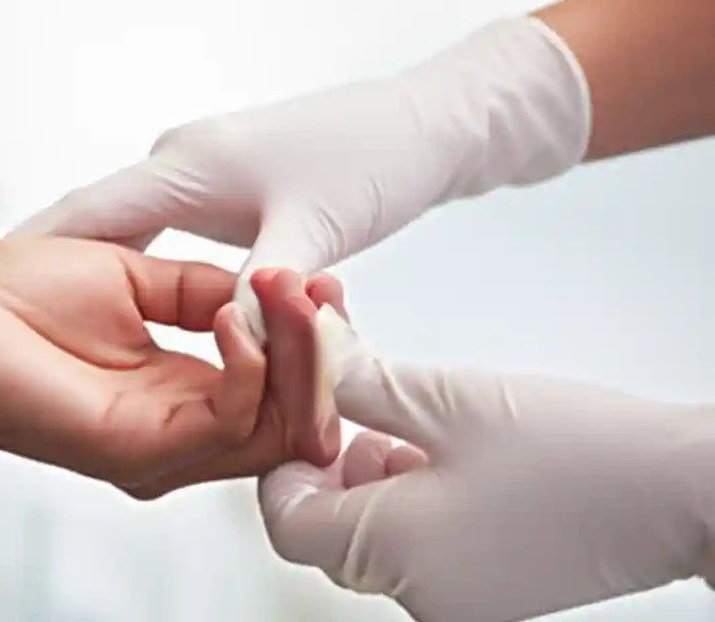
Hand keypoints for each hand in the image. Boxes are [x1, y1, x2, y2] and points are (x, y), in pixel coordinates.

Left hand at [0, 237, 338, 493]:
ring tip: (293, 289)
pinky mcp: (137, 449)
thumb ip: (201, 290)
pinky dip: (252, 366)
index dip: (309, 336)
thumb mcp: (128, 275)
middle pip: (289, 415)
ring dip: (298, 351)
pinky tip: (234, 316)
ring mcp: (160, 447)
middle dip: (319, 347)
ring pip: (275, 424)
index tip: (326, 281)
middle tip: (324, 287)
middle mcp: (176, 429)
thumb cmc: (10, 297)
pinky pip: (230, 421)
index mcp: (176, 390)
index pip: (275, 385)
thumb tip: (267, 290)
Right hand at [16, 17, 588, 338]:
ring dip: (114, 282)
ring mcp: (198, 174)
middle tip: (28, 335)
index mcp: (180, 168)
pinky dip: (162, 280)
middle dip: (67, 281)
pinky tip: (153, 314)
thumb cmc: (371, 159)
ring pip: (140, 238)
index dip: (32, 258)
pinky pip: (171, 240)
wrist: (425, 120)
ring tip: (71, 332)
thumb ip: (260, 290)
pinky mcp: (223, 188)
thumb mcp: (313, 231)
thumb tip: (224, 351)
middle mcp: (176, 165)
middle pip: (102, 229)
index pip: (82, 216)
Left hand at [258, 313, 714, 621]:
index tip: (307, 410)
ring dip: (374, 478)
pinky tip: (448, 455)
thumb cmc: (577, 451)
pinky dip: (417, 503)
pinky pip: (423, 552)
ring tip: (408, 422)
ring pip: (375, 539)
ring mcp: (459, 603)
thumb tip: (310, 363)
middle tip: (354, 402)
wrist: (687, 492)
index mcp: (393, 554)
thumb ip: (357, 385)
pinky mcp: (494, 596)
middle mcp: (420, 597)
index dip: (286, 458)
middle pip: (328, 531)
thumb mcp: (442, 400)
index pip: (286, 520)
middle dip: (331, 461)